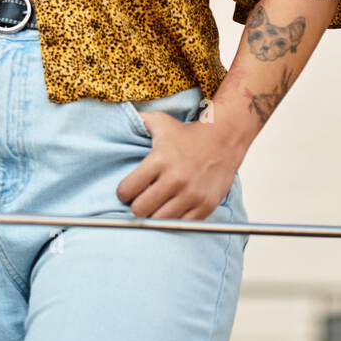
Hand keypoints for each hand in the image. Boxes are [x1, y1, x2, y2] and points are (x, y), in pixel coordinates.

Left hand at [115, 110, 237, 220]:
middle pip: (140, 209)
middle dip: (137, 206)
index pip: (127, 190)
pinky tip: (172, 209)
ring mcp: (191, 194)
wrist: (223, 139)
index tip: (127, 191)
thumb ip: (137, 121)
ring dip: (154, 215)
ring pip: (159, 221)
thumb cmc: (187, 134)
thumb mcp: (160, 122)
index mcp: (159, 159)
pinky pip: (181, 225)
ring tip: (156, 205)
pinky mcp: (205, 206)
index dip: (123, 192)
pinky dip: (174, 220)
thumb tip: (117, 115)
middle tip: (141, 199)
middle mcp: (175, 178)